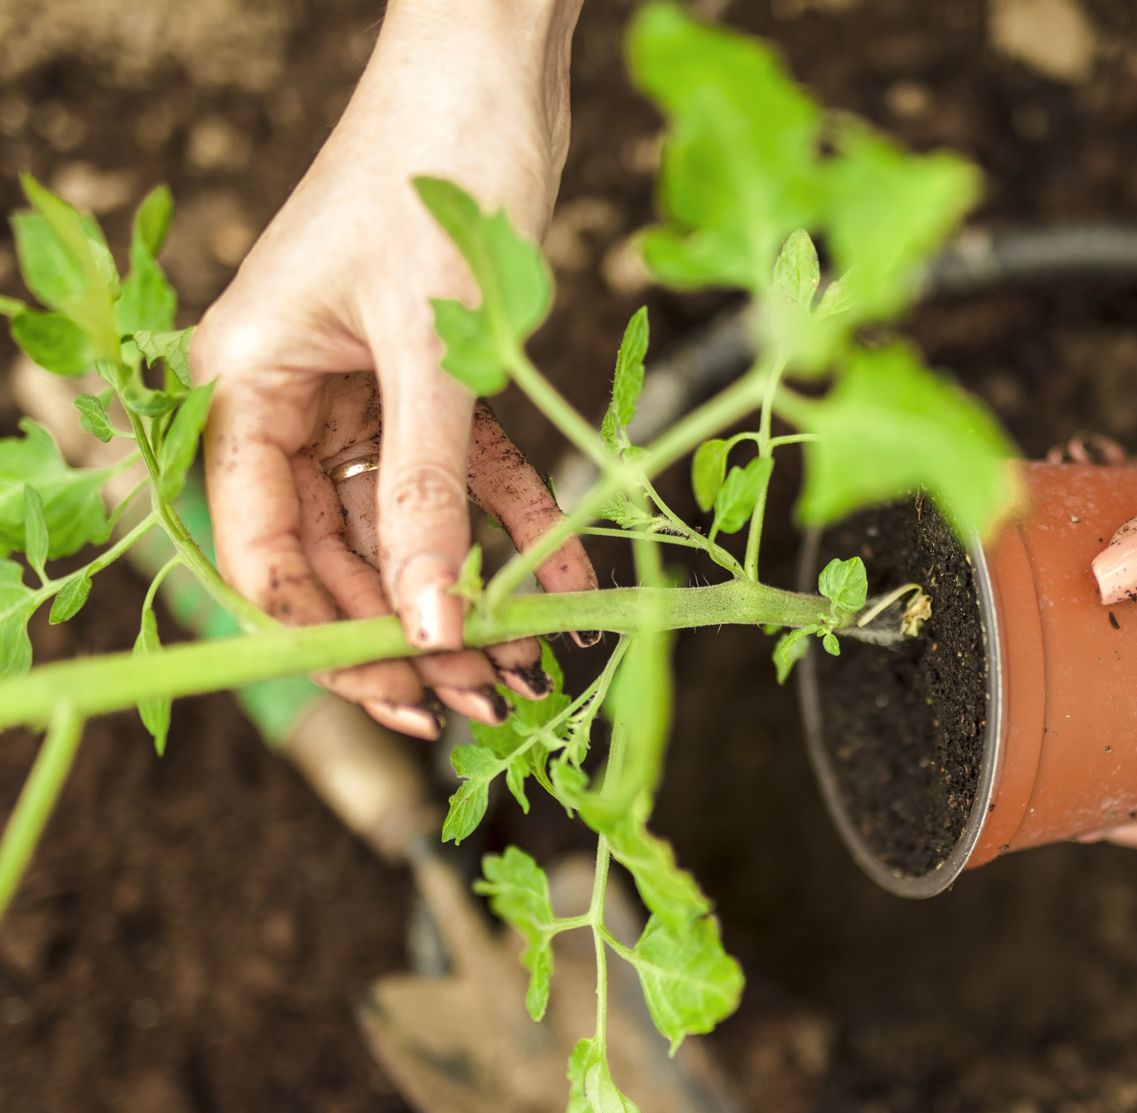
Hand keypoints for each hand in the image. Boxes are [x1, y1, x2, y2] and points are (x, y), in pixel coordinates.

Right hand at [193, 0, 591, 737]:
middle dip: (413, 628)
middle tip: (487, 696)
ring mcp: (359, 392)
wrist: (494, 66)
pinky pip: (466, 476)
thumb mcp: (434, 355)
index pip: (263, 552)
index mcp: (245, 388)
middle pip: (339, 553)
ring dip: (470, 591)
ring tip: (534, 663)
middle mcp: (290, 400)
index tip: (407, 695)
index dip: (329, 636)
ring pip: (408, 525)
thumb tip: (431, 625)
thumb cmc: (436, 174)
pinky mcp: (426, 379)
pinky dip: (515, 526)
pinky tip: (567, 586)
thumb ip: (431, 496)